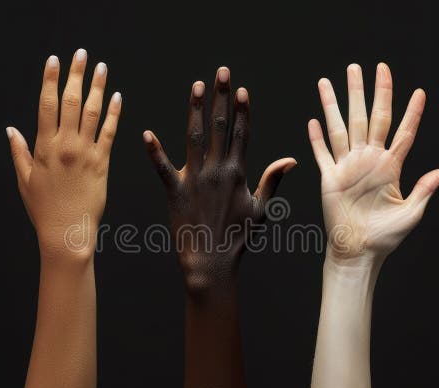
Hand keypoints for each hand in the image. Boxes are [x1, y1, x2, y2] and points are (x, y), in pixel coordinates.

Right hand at [7, 50, 121, 260]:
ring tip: (101, 68)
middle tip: (81, 54)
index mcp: (43, 147)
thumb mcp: (24, 180)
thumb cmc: (43, 209)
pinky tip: (117, 97)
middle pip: (71, 102)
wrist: (66, 232)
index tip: (53, 61)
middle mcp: (65, 146)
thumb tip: (10, 130)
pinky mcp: (102, 163)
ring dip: (98, 87)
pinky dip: (113, 113)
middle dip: (76, 75)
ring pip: (92, 112)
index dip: (50, 80)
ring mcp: (85, 153)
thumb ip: (19, 152)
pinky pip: (109, 133)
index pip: (47, 105)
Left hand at [144, 67, 295, 288]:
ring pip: (194, 138)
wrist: (212, 264)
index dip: (242, 110)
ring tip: (196, 86)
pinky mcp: (174, 192)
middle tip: (221, 72)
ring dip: (195, 110)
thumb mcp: (261, 209)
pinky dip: (154, 151)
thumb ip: (272, 180)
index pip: (242, 134)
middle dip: (221, 98)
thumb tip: (292, 159)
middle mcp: (217, 171)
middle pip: (220, 127)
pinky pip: (162, 168)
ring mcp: (195, 180)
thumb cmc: (237, 239)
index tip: (241, 89)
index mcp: (238, 174)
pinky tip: (146, 133)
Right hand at [309, 63, 438, 265]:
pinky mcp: (330, 178)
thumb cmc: (386, 237)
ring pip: (342, 128)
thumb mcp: (411, 214)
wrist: (359, 251)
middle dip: (368, 92)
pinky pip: (323, 154)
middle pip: (369, 118)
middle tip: (367, 67)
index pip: (403, 132)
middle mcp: (369, 161)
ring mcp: (348, 167)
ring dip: (336, 103)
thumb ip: (423, 191)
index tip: (420, 92)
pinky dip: (317, 138)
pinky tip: (314, 120)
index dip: (412, 112)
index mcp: (391, 167)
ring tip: (331, 80)